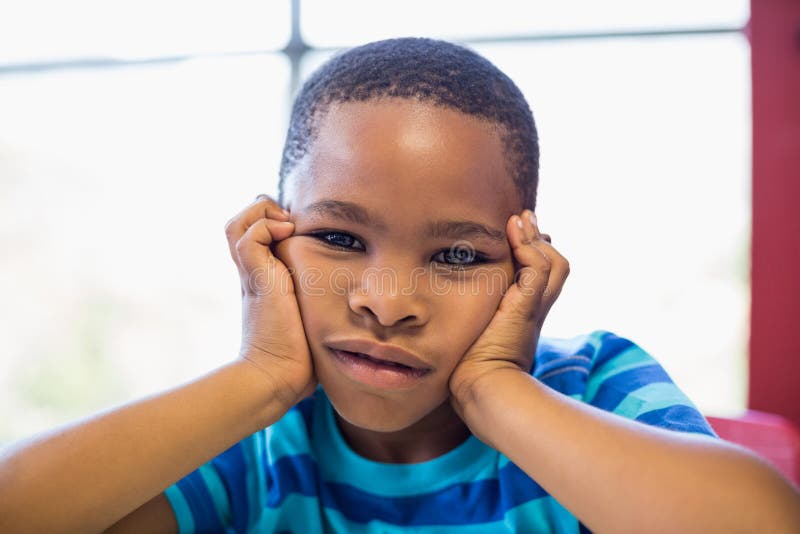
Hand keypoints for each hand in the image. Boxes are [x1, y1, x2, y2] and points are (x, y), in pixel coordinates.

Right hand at [224, 194, 316, 407]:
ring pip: (236, 225)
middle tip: (292, 223)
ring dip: (261, 215)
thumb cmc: (299, 359)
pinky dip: (265, 226)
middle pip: (239, 226)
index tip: (300, 231)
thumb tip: (354, 314)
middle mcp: (253, 275)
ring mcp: (252, 276)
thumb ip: (322, 309)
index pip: (255, 238)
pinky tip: (288, 234)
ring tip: (287, 226)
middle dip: (263, 213)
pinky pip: (247, 237)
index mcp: (263, 282)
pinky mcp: (256, 279)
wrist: (276, 377)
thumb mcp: (312, 322)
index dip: (272, 225)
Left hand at [449, 210, 568, 414]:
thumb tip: (448, 298)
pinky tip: (513, 233)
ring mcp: (534, 308)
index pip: (540, 277)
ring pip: (552, 264)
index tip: (517, 235)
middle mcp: (535, 310)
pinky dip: (529, 248)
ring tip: (518, 220)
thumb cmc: (468, 368)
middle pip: (554, 267)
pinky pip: (539, 269)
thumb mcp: (470, 333)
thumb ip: (468, 315)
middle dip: (538, 240)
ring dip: (534, 239)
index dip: (533, 255)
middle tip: (523, 218)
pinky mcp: (528, 307)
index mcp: (524, 315)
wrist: (482, 388)